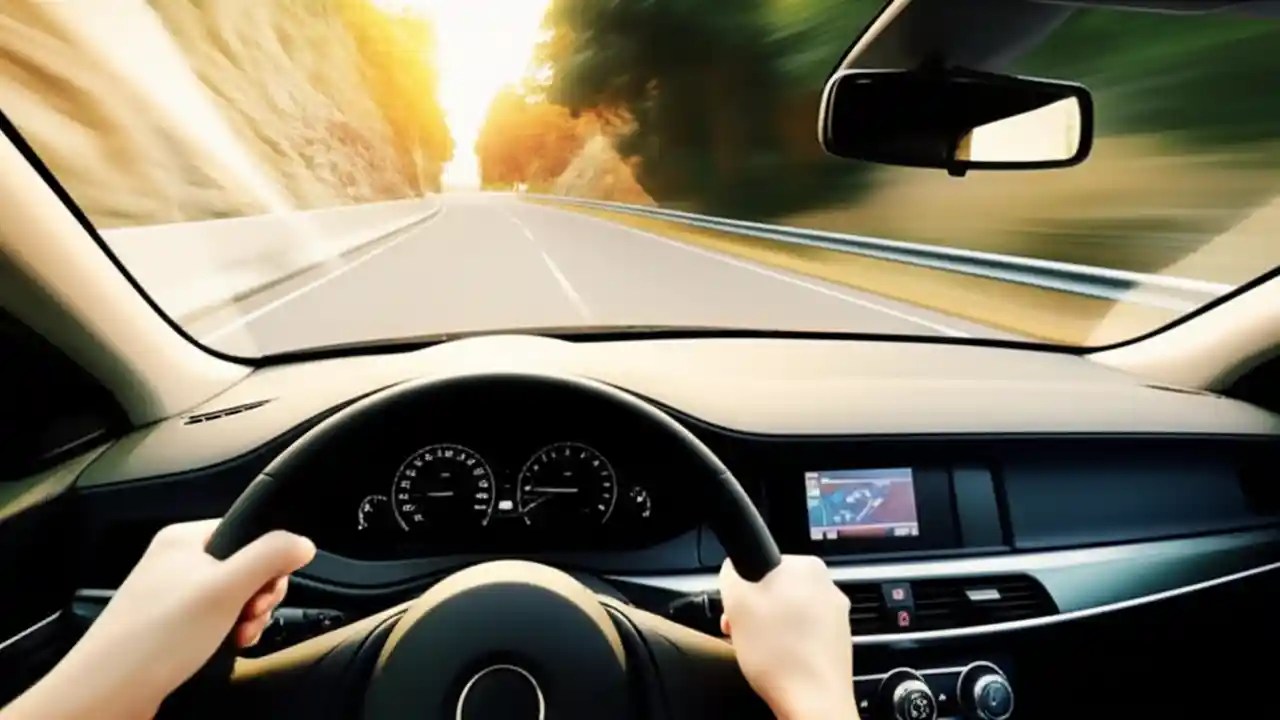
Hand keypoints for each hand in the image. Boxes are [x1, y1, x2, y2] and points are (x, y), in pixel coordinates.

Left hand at [1, 520, 314, 719]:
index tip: (265, 592)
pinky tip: (223, 648)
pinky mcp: (168, 627)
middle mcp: (175, 563)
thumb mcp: (227, 588)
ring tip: (237, 638)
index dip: (267, 564)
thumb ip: (271, 557)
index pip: (248, 534)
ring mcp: (170, 596)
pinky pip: (214, 621)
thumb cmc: (158, 638)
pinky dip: (226, 634)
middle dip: (259, 598)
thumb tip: (303, 543)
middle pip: (244, 568)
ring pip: (232, 598)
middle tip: (250, 618)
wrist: (107, 692)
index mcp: (185, 539)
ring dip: (246, 620)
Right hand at [719, 555, 857, 719]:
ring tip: (760, 650)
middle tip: (743, 631)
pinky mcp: (836, 642)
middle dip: (755, 611)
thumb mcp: (737, 601)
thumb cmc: (779, 654)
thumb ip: (731, 573)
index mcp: (807, 566)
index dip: (742, 589)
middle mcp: (828, 586)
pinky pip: (802, 634)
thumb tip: (734, 568)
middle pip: (775, 590)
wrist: (814, 702)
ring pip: (788, 614)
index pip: (761, 564)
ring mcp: (836, 615)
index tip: (737, 610)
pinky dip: (787, 645)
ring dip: (768, 629)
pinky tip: (778, 661)